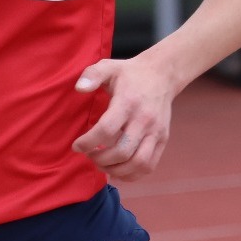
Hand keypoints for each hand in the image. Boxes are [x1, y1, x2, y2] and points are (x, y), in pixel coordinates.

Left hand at [70, 57, 175, 181]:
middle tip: (89, 156)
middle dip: (100, 160)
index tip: (76, 146)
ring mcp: (156, 132)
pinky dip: (132, 174)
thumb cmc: (129, 74)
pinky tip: (118, 169)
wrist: (162, 75)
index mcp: (128, 102)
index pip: (106, 130)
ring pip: (138, 163)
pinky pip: (149, 165)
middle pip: (122, 152)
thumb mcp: (108, 66)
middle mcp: (144, 120)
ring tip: (102, 165)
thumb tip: (79, 89)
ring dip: (116, 170)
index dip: (88, 143)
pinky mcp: (163, 139)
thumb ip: (91, 75)